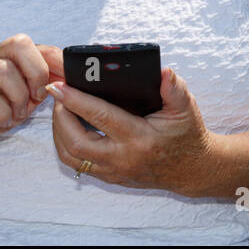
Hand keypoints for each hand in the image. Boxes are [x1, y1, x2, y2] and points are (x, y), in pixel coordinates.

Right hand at [0, 34, 63, 157]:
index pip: (34, 44)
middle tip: (37, 96)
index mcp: (6, 56)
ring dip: (19, 97)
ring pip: (3, 71)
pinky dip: (2, 112)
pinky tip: (3, 120)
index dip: (54, 60)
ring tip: (17, 112)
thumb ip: (43, 83)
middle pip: (18, 44)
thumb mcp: (25, 95)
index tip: (65, 81)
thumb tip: (69, 78)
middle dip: (36, 72)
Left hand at [47, 67, 216, 194]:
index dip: (75, 100)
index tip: (58, 86)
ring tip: (61, 109)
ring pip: (71, 156)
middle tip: (58, 95)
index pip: (100, 117)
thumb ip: (175, 88)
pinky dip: (66, 144)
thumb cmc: (186, 135)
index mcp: (140, 138)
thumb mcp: (185, 108)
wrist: (191, 169)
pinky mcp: (109, 176)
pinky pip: (77, 163)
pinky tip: (69, 127)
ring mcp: (113, 170)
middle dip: (60, 116)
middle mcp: (122, 158)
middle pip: (76, 141)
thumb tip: (163, 72)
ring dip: (59, 131)